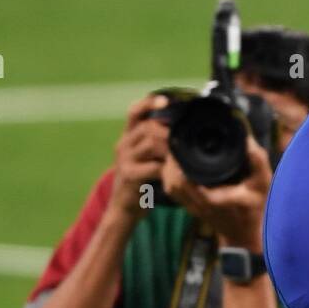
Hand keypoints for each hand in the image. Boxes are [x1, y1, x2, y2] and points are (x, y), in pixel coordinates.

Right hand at [109, 95, 170, 220]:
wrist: (124, 206)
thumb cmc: (143, 179)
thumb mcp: (147, 157)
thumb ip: (159, 142)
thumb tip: (185, 127)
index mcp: (128, 136)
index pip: (134, 111)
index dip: (149, 103)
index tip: (165, 100)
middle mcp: (123, 144)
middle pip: (149, 126)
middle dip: (169, 133)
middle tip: (182, 144)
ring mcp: (124, 159)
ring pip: (151, 142)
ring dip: (170, 149)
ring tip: (180, 158)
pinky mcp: (128, 175)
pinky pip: (153, 166)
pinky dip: (167, 169)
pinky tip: (173, 173)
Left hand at [159, 136, 272, 246]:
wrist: (244, 233)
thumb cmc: (254, 206)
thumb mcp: (263, 183)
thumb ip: (258, 162)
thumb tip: (247, 140)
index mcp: (221, 199)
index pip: (197, 189)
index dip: (185, 172)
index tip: (182, 150)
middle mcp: (203, 204)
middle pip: (177, 185)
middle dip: (173, 162)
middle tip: (178, 141)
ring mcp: (194, 207)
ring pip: (171, 187)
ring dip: (169, 168)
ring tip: (176, 149)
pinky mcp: (189, 207)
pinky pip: (172, 191)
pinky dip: (169, 176)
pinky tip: (174, 164)